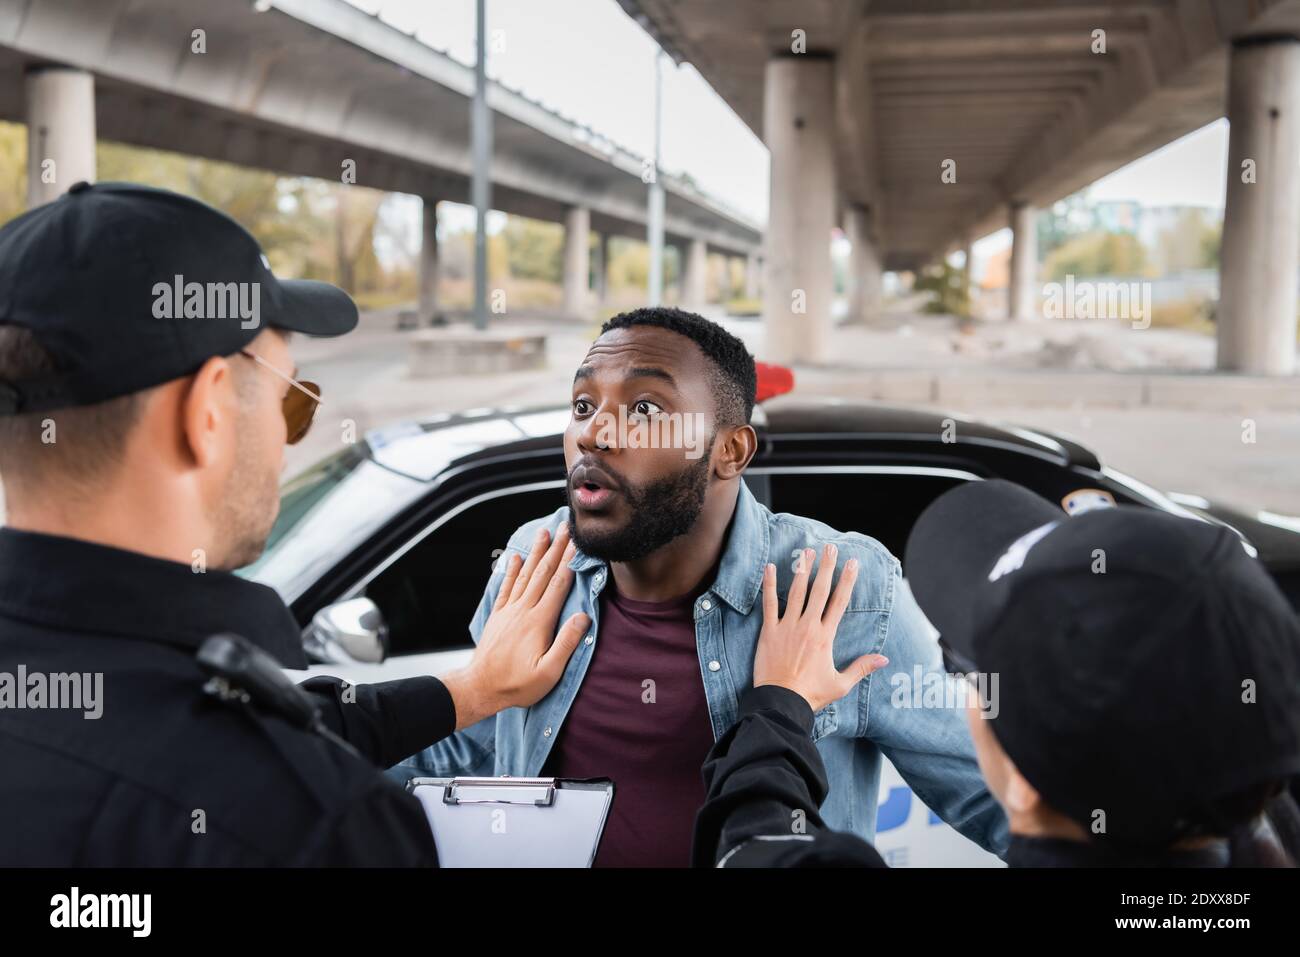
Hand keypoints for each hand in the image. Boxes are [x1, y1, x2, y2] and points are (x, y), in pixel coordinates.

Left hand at [442, 525, 589, 729]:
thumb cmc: (517, 685)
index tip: (578, 543)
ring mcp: (509, 611)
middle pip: (543, 573)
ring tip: (544, 533)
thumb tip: (583, 617)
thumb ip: (566, 644)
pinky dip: (511, 570)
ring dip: (536, 553)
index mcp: (538, 622)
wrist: (480, 688)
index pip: (558, 585)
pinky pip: (506, 587)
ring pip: (525, 575)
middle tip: (566, 528)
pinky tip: (515, 558)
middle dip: (556, 549)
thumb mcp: (548, 672)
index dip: (569, 562)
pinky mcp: (498, 616)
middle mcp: (523, 611)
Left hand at [753, 544, 888, 713]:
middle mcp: (808, 626)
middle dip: (827, 567)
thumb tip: (884, 659)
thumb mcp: (841, 684)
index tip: (853, 563)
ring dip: (803, 570)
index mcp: (826, 637)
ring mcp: (787, 627)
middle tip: (831, 547)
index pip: (839, 602)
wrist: (781, 702)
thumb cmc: (810, 694)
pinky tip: (770, 567)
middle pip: (820, 591)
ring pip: (797, 592)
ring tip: (807, 551)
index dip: (847, 580)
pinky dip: (769, 585)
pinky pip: (769, 603)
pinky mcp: (769, 631)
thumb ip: (862, 668)